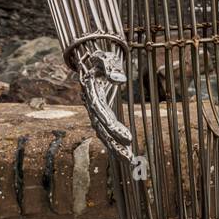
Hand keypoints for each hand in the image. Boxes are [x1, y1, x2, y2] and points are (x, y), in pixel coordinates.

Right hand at [73, 44, 132, 160]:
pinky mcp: (101, 115)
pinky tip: (126, 154)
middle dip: (114, 144)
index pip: (103, 114)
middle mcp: (91, 107)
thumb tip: (121, 79)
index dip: (114, 127)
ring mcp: (95, 113)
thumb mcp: (104, 58)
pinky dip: (115, 142)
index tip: (129, 138)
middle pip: (102, 129)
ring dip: (115, 147)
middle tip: (129, 158)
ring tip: (130, 160)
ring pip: (104, 134)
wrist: (88, 63)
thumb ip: (110, 67)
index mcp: (91, 95)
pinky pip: (107, 131)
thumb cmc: (98, 60)